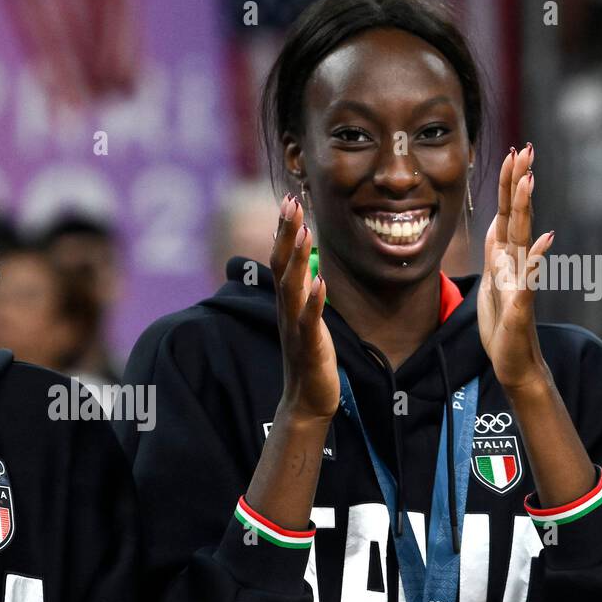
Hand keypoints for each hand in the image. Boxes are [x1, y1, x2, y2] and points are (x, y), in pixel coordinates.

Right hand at [270, 194, 338, 422]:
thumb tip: (305, 261)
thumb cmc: (310, 357)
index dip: (283, 229)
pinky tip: (320, 282)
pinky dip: (314, 302)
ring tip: (304, 231)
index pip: (280, 259)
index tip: (288, 199)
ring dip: (297, 259)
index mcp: (286, 302)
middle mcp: (286, 311)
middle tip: (289, 202)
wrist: (307, 401)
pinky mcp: (309, 348)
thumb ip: (303, 289)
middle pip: (281, 266)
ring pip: (292, 289)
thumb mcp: (306, 317)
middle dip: (286, 233)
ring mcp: (295, 329)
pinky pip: (310, 322)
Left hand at [477, 143, 555, 392]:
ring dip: (526, 209)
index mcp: (505, 257)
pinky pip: (529, 279)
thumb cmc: (502, 323)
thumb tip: (497, 222)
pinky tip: (545, 240)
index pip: (507, 213)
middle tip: (526, 149)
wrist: (513, 361)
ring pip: (523, 238)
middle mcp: (517, 263)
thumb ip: (497, 251)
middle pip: (517, 216)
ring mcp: (521, 281)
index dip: (509, 185)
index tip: (513, 153)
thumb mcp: (492, 280)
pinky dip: (536, 260)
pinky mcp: (521, 304)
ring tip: (530, 179)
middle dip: (519, 183)